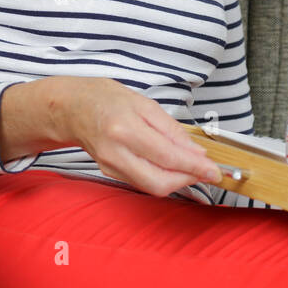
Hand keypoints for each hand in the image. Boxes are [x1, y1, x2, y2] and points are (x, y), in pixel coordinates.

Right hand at [59, 78, 221, 195]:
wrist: (72, 108)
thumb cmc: (109, 100)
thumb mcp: (146, 105)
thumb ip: (172, 130)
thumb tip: (196, 152)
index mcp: (126, 130)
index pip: (168, 158)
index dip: (195, 168)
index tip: (215, 171)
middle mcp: (116, 153)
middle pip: (159, 183)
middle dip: (189, 180)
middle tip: (207, 172)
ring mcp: (110, 166)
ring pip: (151, 187)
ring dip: (177, 181)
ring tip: (194, 168)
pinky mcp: (109, 173)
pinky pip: (141, 182)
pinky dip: (162, 178)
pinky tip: (173, 167)